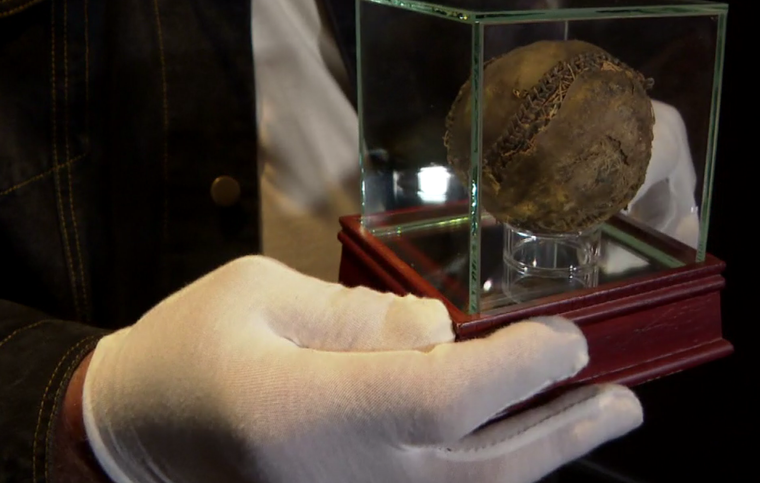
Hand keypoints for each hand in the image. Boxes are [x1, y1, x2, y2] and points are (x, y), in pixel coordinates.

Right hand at [82, 256, 642, 482]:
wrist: (132, 435)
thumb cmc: (188, 348)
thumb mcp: (260, 296)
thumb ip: (359, 317)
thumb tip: (445, 334)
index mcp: (307, 411)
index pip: (445, 397)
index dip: (521, 367)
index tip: (568, 335)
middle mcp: (339, 476)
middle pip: (482, 467)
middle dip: (564, 429)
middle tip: (627, 399)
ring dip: (545, 459)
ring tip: (601, 419)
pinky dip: (493, 477)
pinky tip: (526, 450)